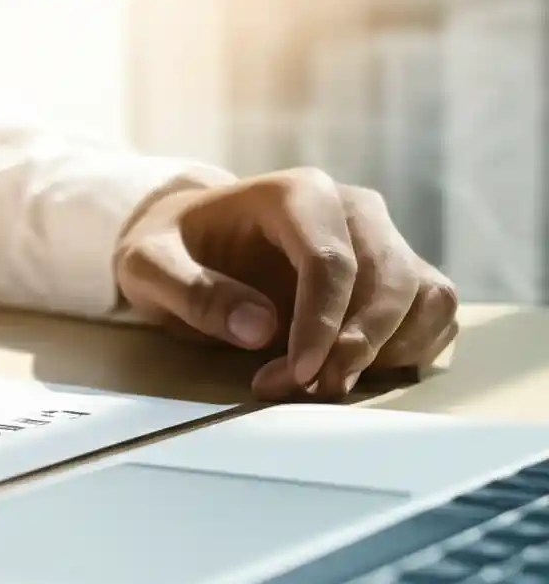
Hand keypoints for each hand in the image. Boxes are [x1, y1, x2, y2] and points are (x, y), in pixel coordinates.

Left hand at [115, 167, 458, 399]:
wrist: (188, 239)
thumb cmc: (169, 249)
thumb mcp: (148, 266)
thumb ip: (192, 292)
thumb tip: (261, 329)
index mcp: (297, 194)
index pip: (331, 261)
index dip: (322, 324)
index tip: (299, 373)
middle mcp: (352, 208)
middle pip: (391, 280)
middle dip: (356, 345)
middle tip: (306, 388)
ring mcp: (381, 238)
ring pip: (425, 297)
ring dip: (387, 351)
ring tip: (324, 383)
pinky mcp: (395, 273)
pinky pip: (434, 313)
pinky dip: (408, 350)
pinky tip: (353, 370)